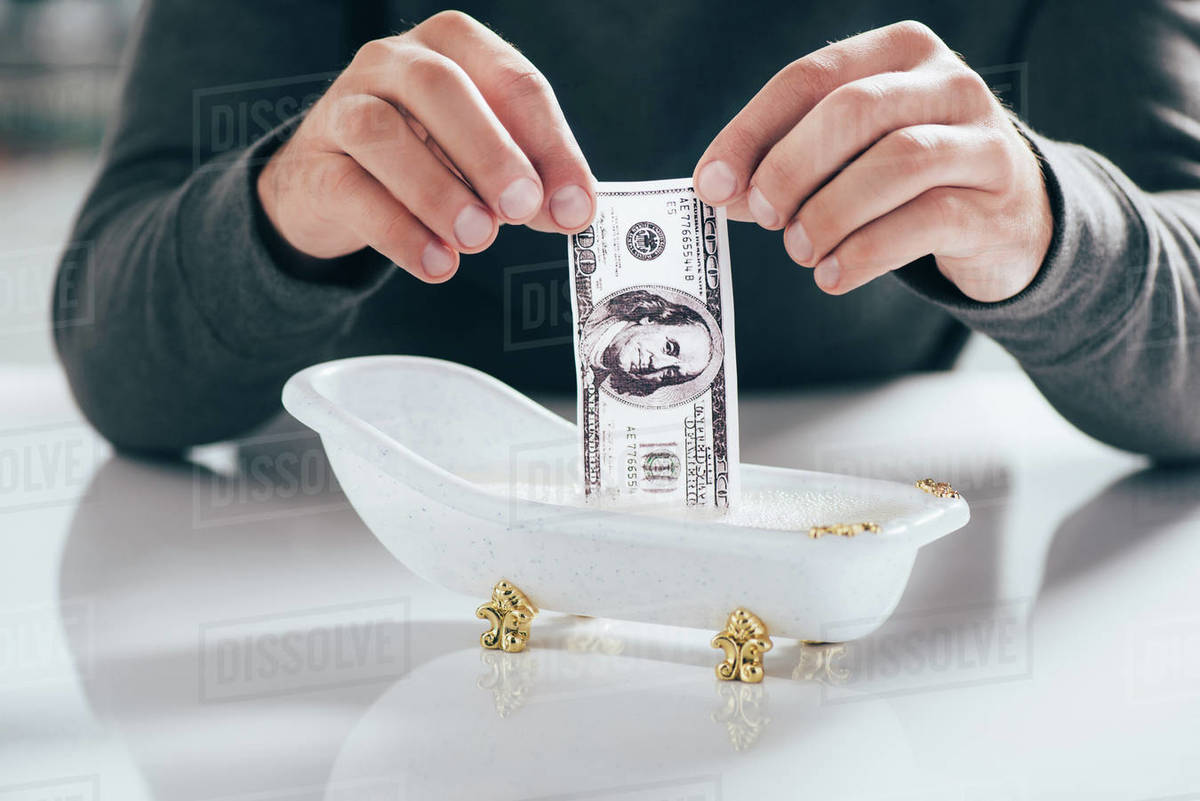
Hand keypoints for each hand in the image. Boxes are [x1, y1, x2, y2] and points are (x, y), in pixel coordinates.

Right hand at [257, 10, 594, 282]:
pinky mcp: (314, 165)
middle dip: (490, 152)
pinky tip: (437, 264)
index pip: (513, 82)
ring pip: (382, 132)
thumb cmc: (427, 159)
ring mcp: (344, 106)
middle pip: (443, 88)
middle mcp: (395, 61)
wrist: (332, 185)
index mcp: (455, 47)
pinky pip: (351, 192)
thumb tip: (570, 211)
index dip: (551, 146)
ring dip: (437, 189)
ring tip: (477, 238)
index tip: (576, 207)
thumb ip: (530, 180)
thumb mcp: (485, 161)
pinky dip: (399, 233)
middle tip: (522, 208)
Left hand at [692, 21, 1051, 302]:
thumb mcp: (850, 155)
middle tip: (763, 216)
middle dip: (791, 168)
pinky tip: (833, 275)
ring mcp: (981, 141)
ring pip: (896, 163)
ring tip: (800, 251)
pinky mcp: (996, 204)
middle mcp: (948, 83)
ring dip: (829, 214)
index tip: (711, 183)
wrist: (1012, 217)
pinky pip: (926, 221)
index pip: (810, 78)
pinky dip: (866, 253)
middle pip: (854, 111)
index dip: (751, 132)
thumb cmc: (912, 178)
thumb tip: (720, 190)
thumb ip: (787, 163)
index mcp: (899, 52)